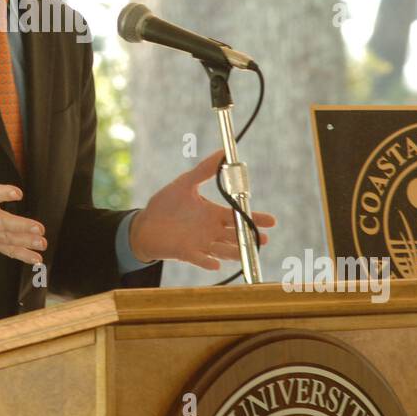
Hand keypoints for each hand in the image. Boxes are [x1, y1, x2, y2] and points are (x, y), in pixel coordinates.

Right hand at [0, 116, 46, 264]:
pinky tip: (37, 259)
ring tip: (42, 242)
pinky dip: (21, 256)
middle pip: (2, 222)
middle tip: (38, 228)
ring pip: (7, 238)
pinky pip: (7, 250)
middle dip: (20, 226)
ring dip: (25, 241)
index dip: (3, 193)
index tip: (17, 193)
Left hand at [129, 149, 275, 269]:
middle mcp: (211, 230)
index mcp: (212, 214)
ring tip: (244, 251)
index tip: (272, 221)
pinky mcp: (187, 253)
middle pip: (236, 236)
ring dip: (234, 252)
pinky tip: (215, 263)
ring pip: (224, 250)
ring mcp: (201, 243)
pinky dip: (208, 262)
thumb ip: (204, 170)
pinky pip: (201, 259)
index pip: (238, 216)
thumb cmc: (166, 204)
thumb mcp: (185, 183)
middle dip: (250, 237)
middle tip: (263, 238)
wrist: (145, 224)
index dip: (255, 218)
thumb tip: (222, 153)